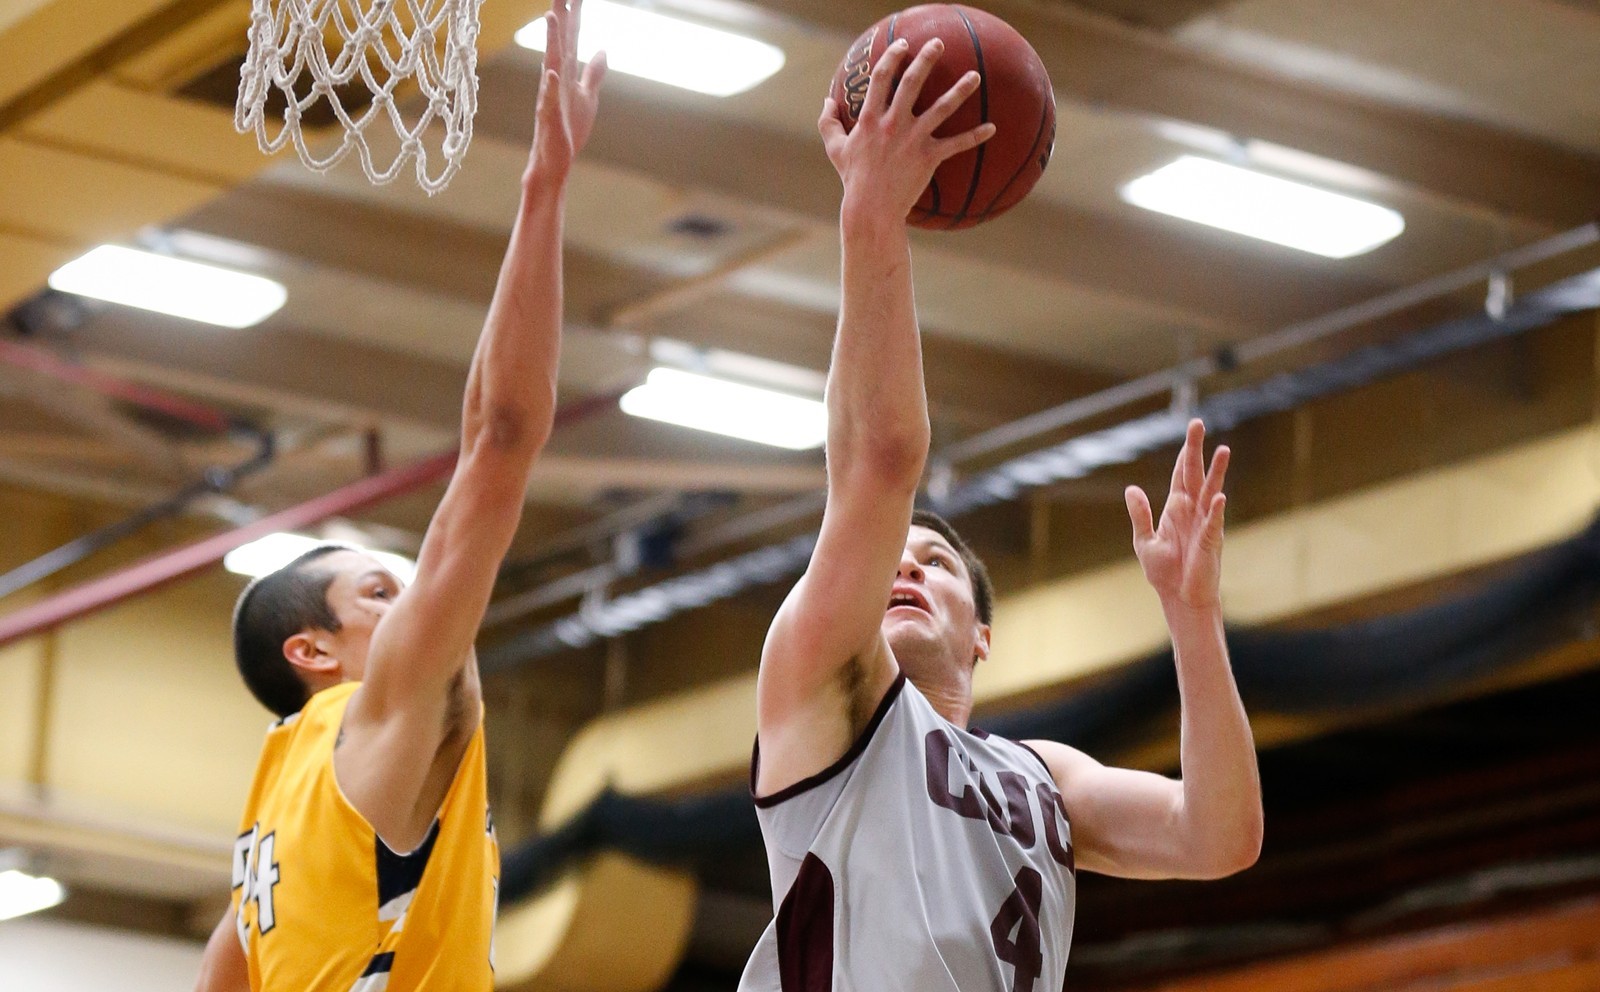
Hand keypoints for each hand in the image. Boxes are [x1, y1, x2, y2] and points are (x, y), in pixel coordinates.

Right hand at [529, 0, 606, 180]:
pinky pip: (549, 100)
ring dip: (552, 41)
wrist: (554, 162)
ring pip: (551, 64)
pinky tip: (553, 72)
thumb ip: (593, 73)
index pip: (571, 38)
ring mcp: (550, 97)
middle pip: (560, 42)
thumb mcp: (588, 97)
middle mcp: (555, 79)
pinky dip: (551, 86)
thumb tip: (602, 50)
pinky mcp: (550, 118)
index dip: (575, 14)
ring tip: (553, 16)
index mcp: (565, 73)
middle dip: (561, 15)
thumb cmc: (568, 129)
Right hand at [817, 38, 994, 221]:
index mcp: (871, 118)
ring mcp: (913, 139)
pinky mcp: (929, 157)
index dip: (892, 56)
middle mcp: (893, 123)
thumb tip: (827, 101)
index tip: (902, 44)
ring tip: (975, 76)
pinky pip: (956, 144)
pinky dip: (975, 136)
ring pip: (942, 108)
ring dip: (961, 90)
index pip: (882, 78)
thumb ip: (829, 123)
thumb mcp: (835, 149)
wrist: (872, 208)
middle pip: (913, 83)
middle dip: (926, 59)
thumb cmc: (853, 179)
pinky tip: (992, 128)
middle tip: (938, 43)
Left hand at [1125, 419, 1229, 611]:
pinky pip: (1214, 524)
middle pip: (1195, 474)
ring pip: (1210, 493)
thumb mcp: (1145, 541)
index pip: (1180, 474)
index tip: (1190, 431)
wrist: (1178, 598)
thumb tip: (1131, 489)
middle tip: (1198, 423)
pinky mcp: (1210, 543)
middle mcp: (1192, 511)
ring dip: (1216, 473)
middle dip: (1196, 450)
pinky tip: (1219, 497)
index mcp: (1176, 509)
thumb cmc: (1164, 572)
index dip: (1184, 453)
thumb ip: (1140, 515)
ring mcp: (1204, 525)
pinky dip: (1216, 511)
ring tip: (1223, 451)